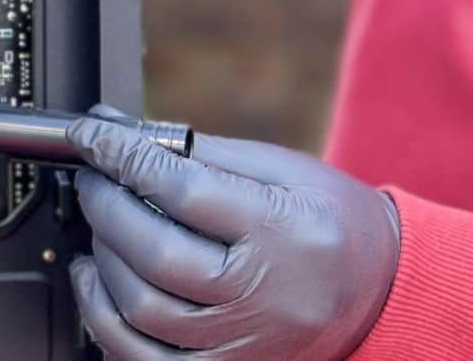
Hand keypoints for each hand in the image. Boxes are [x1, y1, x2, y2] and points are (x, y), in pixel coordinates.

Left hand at [66, 108, 400, 359]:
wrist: (379, 289)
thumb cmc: (333, 221)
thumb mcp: (281, 170)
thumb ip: (201, 155)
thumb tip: (123, 133)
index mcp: (283, 230)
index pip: (182, 189)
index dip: (123, 156)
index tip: (92, 134)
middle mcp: (265, 294)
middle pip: (156, 253)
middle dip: (106, 207)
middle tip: (93, 176)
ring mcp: (246, 342)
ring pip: (142, 311)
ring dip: (102, 262)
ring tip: (96, 227)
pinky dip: (106, 324)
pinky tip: (98, 287)